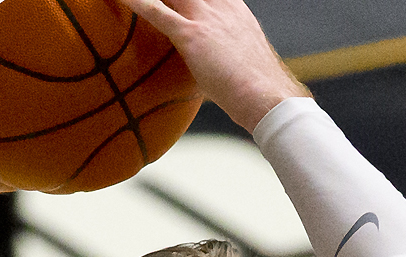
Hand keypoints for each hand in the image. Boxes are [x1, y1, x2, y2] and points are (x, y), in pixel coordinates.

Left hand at [118, 0, 307, 132]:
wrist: (269, 97)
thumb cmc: (259, 91)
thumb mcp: (242, 63)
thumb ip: (225, 57)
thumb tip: (218, 74)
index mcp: (234, 9)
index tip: (180, 1)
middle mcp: (220, 6)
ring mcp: (206, 17)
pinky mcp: (191, 35)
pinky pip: (155, 11)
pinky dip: (136, 2)